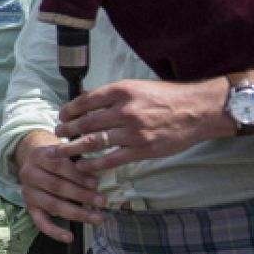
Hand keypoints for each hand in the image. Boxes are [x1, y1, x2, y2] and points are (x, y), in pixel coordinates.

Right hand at [16, 130, 104, 242]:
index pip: (59, 167)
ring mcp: (28, 192)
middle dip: (82, 195)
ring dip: (77, 213)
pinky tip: (70, 237)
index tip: (96, 184)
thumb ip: (76, 161)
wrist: (29, 155)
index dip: (78, 176)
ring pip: (53, 205)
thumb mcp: (63, 150)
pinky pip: (41, 222)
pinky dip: (55, 231)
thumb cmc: (54, 154)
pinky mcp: (29, 207)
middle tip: (102, 201)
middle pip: (57, 187)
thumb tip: (95, 181)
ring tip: (97, 218)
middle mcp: (30, 174)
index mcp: (39, 156)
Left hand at [53, 77, 226, 171]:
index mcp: (122, 91)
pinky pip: (111, 159)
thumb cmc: (166, 98)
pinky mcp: (142, 149)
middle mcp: (125, 110)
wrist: (197, 111)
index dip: (69, 110)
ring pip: (94, 142)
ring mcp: (133, 132)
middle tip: (57, 135)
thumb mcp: (137, 88)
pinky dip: (93, 163)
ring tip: (60, 152)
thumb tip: (85, 102)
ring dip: (73, 148)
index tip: (62, 116)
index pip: (85, 101)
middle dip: (67, 130)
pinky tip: (82, 166)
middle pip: (86, 123)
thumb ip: (113, 96)